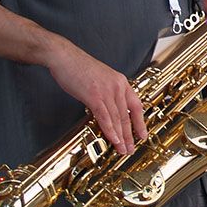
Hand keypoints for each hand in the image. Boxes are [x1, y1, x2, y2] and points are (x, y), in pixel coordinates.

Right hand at [46, 40, 144, 155]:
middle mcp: (117, 86)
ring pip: (118, 118)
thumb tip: (108, 107)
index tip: (142, 134)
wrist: (64, 57)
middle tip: (131, 149)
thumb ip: (107, 91)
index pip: (136, 105)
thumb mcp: (101, 78)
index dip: (140, 122)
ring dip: (121, 136)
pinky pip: (105, 116)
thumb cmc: (78, 67)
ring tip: (123, 149)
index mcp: (120, 81)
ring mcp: (107, 91)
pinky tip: (113, 139)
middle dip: (130, 135)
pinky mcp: (94, 95)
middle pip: (127, 115)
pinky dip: (110, 130)